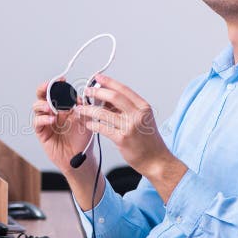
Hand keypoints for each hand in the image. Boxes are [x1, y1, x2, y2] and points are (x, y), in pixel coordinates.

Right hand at [33, 80, 93, 174]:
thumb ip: (84, 107)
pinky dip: (43, 119)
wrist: (80, 158)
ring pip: (37, 107)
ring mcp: (46, 121)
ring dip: (43, 105)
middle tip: (48, 86)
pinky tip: (51, 120)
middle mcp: (53, 112)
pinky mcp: (41, 132)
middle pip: (42, 95)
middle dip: (44, 89)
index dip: (57, 84)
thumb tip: (81, 95)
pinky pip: (37, 122)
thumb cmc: (83, 140)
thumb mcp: (87, 120)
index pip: (57, 91)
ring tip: (51, 108)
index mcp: (63, 106)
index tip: (62, 79)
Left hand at [75, 74, 186, 200]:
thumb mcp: (142, 119)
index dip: (109, 82)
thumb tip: (106, 99)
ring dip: (89, 109)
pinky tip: (88, 124)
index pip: (123, 89)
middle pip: (113, 97)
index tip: (98, 78)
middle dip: (97, 92)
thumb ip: (127, 109)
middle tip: (87, 91)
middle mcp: (137, 115)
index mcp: (143, 107)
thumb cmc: (148, 140)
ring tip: (81, 109)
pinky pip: (103, 128)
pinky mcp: (122, 139)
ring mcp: (130, 127)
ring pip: (104, 113)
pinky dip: (93, 124)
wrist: (156, 160)